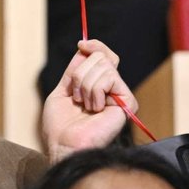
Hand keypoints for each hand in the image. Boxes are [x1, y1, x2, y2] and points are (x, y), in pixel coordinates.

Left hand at [41, 40, 137, 162]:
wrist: (63, 144)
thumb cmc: (60, 125)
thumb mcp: (63, 90)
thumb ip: (75, 69)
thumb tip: (84, 47)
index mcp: (97, 86)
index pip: (104, 55)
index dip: (95, 46)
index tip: (81, 44)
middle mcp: (111, 89)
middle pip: (100, 57)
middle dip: (79, 74)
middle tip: (76, 96)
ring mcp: (120, 95)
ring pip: (103, 65)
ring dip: (84, 85)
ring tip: (84, 105)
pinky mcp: (127, 102)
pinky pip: (109, 77)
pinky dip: (94, 91)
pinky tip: (94, 109)